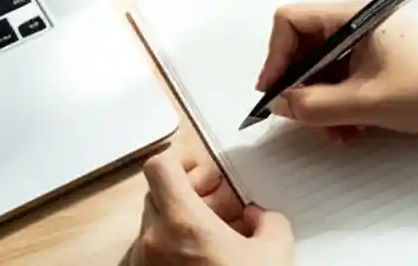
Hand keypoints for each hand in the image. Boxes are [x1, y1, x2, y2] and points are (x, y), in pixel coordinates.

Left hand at [129, 151, 292, 265]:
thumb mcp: (275, 256)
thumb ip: (270, 223)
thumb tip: (260, 217)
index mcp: (181, 223)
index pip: (160, 167)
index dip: (182, 161)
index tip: (200, 168)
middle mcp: (152, 241)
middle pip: (159, 195)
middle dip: (189, 192)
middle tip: (216, 198)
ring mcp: (142, 265)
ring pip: (154, 226)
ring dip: (180, 222)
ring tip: (214, 234)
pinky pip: (149, 256)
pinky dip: (170, 249)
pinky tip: (200, 261)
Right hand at [256, 2, 417, 138]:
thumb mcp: (363, 102)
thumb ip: (313, 105)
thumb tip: (279, 104)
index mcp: (353, 16)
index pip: (291, 21)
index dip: (276, 56)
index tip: (275, 92)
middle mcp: (358, 22)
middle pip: (306, 47)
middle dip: (301, 87)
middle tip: (302, 118)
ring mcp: (371, 43)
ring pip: (325, 69)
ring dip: (322, 103)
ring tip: (335, 133)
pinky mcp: (382, 63)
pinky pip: (345, 79)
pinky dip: (341, 105)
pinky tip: (352, 131)